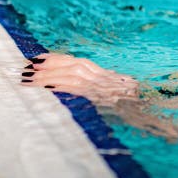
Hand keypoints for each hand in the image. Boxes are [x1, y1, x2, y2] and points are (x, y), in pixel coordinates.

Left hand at [20, 53, 138, 105]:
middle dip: (52, 64)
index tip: (41, 58)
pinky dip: (61, 84)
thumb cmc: (133, 113)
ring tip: (31, 77)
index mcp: (108, 79)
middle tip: (30, 66)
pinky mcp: (102, 97)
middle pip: (76, 65)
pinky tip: (47, 86)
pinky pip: (78, 88)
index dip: (60, 59)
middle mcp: (106, 80)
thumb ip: (104, 92)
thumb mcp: (118, 100)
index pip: (80, 63)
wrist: (147, 119)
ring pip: (74, 73)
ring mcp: (105, 88)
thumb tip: (86, 87)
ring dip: (50, 74)